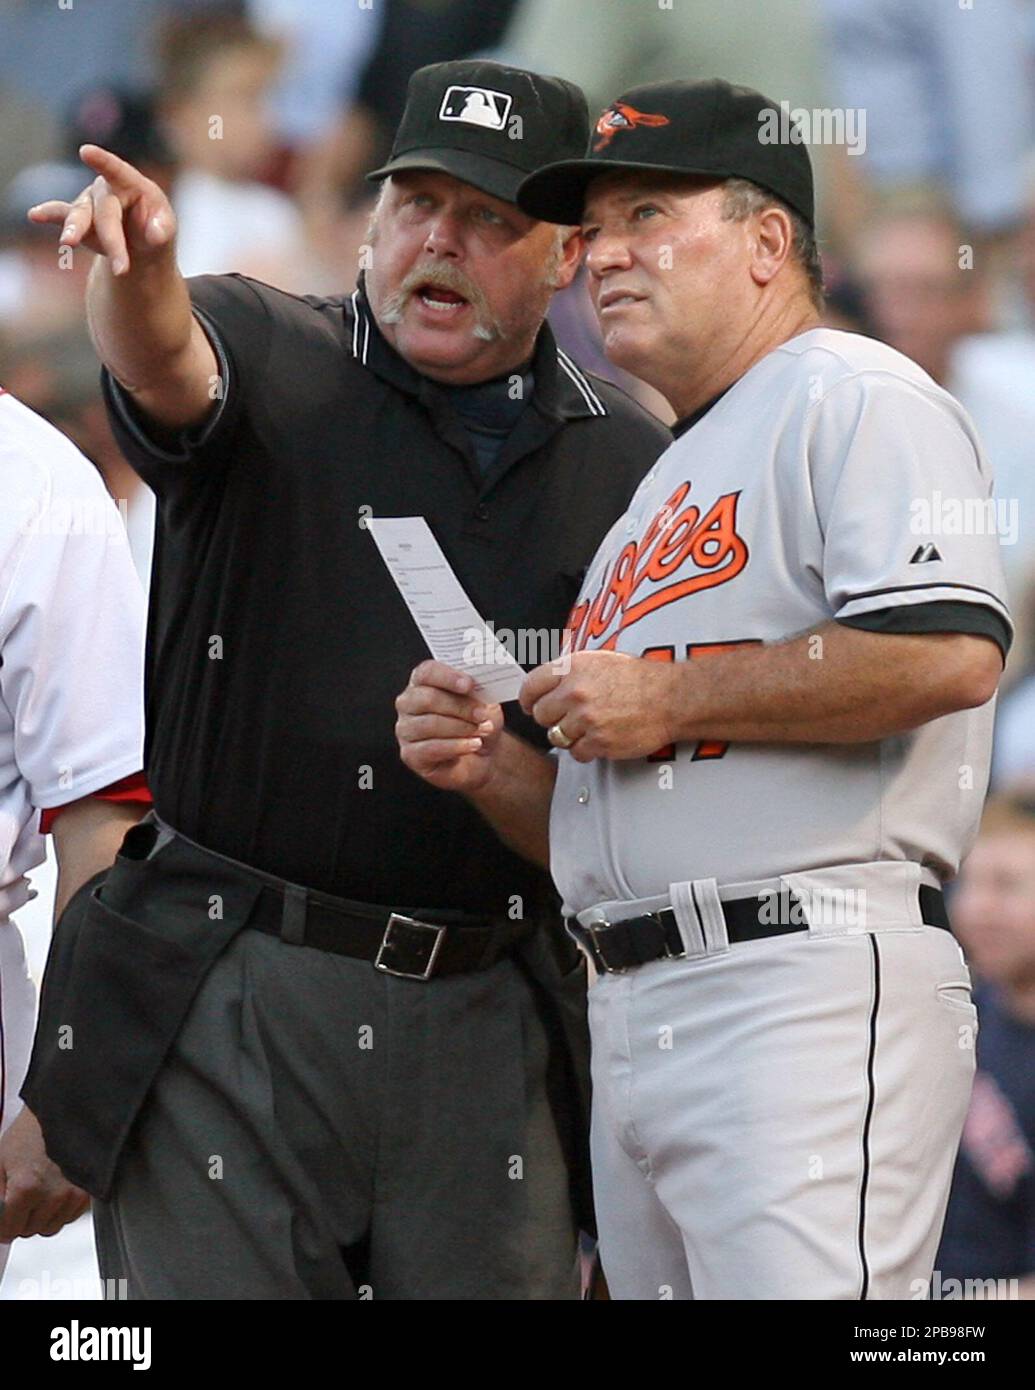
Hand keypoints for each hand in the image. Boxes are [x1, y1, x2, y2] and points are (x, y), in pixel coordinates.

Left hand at [0, 1107, 88, 1239]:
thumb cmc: (30, 1133)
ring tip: (40, 1191)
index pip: (8, 1230)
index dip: (2, 1222)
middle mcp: (53, 1195)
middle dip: (21, 1218)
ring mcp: (73, 1195)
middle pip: (29, 1231)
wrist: (61, 1114)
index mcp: (27, 1189)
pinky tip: (55, 1190)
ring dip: (41, 1217)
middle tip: (22, 1194)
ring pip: (50, 1228)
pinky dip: (60, 1210)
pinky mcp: (88, 1193)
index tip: (4, 1213)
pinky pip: (68, 1217)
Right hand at [26, 144, 175, 275]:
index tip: (86, 152)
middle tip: (122, 269)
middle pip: (106, 213)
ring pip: (81, 215)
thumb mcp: (165, 229)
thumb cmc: (154, 228)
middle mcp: (106, 189)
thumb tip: (154, 234)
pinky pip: (61, 215)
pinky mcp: (78, 219)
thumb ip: (163, 230)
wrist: (138, 243)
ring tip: (68, 242)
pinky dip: (49, 215)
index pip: (118, 171)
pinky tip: (35, 215)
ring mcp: (89, 203)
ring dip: (75, 229)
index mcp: (132, 184)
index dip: (103, 161)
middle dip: (113, 241)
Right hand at [395, 660, 504, 792]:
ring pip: (430, 724)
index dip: (447, 677)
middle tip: (481, 714)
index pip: (427, 672)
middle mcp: (409, 703)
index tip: (469, 684)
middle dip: (459, 706)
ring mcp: (406, 729)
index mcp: (422, 682)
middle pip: (428, 699)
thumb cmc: (477, 721)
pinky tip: (474, 744)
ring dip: (461, 727)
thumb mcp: (483, 701)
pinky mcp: (410, 754)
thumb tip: (481, 683)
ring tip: (483, 730)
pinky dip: (457, 746)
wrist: (481, 753)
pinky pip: (431, 748)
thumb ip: (479, 690)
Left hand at [520, 649, 681, 760]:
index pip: (531, 686)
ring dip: (568, 736)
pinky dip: (585, 750)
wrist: (670, 698)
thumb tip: (544, 685)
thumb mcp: (599, 661)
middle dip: (552, 718)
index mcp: (572, 668)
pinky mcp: (598, 741)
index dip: (528, 699)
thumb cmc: (638, 679)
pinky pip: (576, 753)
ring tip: (588, 727)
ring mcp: (586, 719)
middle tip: (568, 718)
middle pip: (540, 715)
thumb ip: (569, 672)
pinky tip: (599, 738)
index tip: (531, 706)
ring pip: (556, 736)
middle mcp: (575, 692)